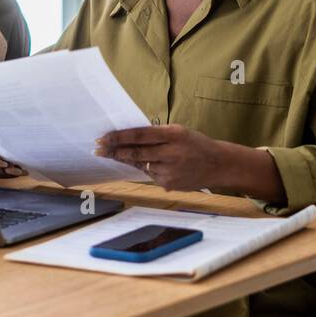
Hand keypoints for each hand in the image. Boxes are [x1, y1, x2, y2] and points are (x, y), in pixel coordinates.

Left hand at [94, 124, 231, 191]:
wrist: (218, 164)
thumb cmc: (195, 144)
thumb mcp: (178, 131)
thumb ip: (156, 134)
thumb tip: (127, 137)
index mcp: (173, 134)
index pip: (139, 135)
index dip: (118, 137)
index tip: (103, 138)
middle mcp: (171, 153)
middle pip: (135, 153)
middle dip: (113, 151)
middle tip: (97, 149)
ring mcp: (170, 171)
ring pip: (140, 165)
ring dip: (125, 159)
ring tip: (111, 154)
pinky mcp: (169, 184)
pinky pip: (150, 174)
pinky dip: (145, 168)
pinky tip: (148, 164)